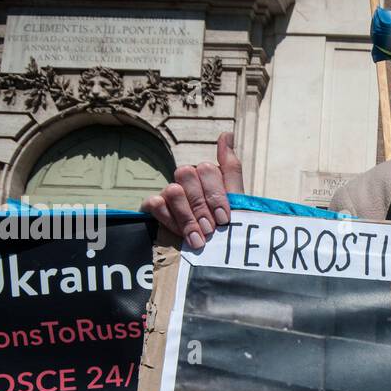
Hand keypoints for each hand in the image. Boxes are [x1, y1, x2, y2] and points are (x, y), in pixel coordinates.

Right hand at [140, 132, 244, 250]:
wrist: (212, 256)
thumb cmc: (224, 229)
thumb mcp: (236, 203)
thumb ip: (232, 170)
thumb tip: (227, 134)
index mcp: (208, 176)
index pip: (208, 168)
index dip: (216, 194)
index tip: (224, 219)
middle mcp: (187, 180)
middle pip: (187, 173)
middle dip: (201, 206)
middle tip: (211, 229)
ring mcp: (170, 192)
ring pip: (173, 190)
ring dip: (188, 217)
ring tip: (199, 240)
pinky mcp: (154, 207)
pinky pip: (156, 203)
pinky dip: (170, 220)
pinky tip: (181, 236)